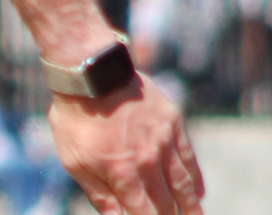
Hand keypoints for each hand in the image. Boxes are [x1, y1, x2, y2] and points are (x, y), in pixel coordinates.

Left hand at [49, 73, 203, 214]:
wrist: (90, 71)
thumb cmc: (75, 117)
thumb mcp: (74, 159)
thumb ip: (98, 194)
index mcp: (123, 173)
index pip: (144, 213)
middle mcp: (149, 162)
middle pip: (167, 203)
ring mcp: (164, 142)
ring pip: (184, 185)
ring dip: (191, 207)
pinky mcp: (172, 123)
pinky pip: (188, 158)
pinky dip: (195, 179)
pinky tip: (198, 193)